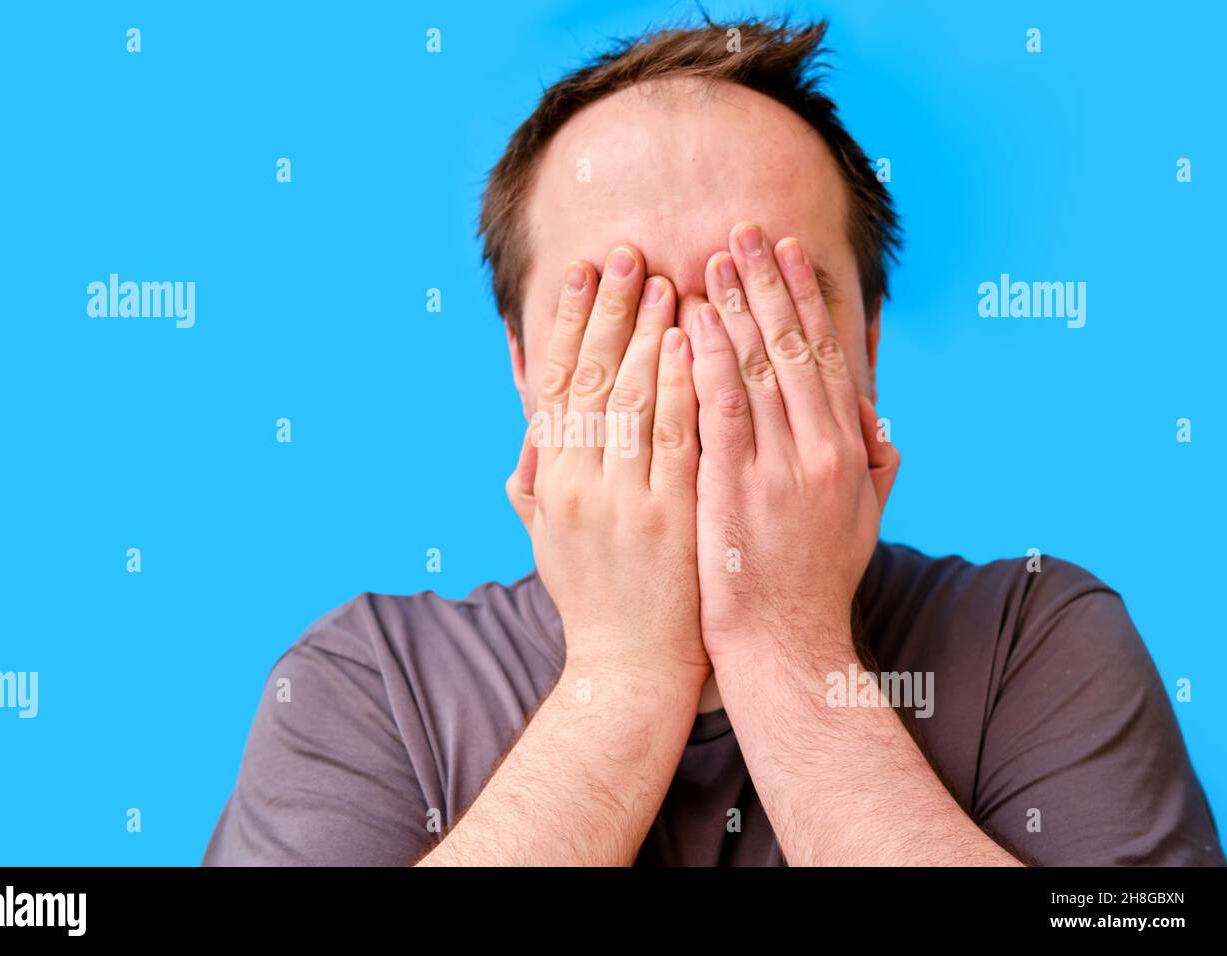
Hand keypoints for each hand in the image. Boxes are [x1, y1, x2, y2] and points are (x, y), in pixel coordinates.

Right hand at [507, 246, 707, 689]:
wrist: (629, 666)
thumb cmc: (593, 594)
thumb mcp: (545, 530)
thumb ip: (535, 468)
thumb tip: (534, 409)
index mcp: (547, 478)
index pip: (557, 382)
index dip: (569, 321)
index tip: (583, 271)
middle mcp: (576, 483)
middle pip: (592, 377)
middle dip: (610, 310)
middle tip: (628, 253)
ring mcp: (621, 500)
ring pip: (632, 398)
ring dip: (647, 333)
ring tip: (665, 281)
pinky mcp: (666, 518)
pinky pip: (676, 438)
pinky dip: (681, 386)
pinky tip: (692, 344)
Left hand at [687, 223, 898, 662]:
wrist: (787, 645)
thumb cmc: (817, 583)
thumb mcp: (864, 520)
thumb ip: (877, 463)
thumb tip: (881, 418)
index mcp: (849, 449)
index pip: (827, 355)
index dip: (805, 299)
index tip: (787, 253)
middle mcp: (821, 449)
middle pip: (793, 348)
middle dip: (767, 284)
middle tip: (744, 231)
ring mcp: (780, 468)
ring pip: (758, 370)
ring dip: (735, 308)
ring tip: (712, 259)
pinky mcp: (736, 489)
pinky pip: (721, 412)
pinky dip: (709, 363)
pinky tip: (692, 324)